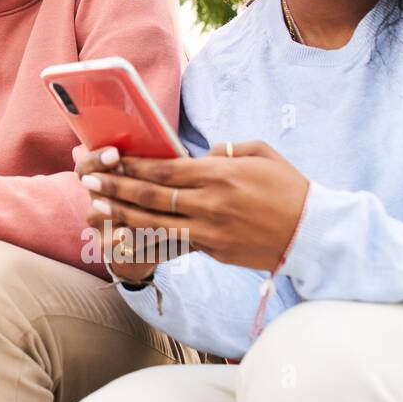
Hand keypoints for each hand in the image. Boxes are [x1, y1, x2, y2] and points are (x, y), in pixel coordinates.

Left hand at [79, 141, 309, 270]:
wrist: (315, 233)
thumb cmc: (289, 187)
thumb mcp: (260, 154)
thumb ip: (226, 150)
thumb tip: (201, 154)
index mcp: (219, 174)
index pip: (163, 168)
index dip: (131, 164)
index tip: (108, 159)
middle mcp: (210, 203)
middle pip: (151, 194)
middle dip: (115, 186)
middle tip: (87, 180)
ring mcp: (211, 231)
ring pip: (154, 223)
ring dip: (121, 214)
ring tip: (95, 206)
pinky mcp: (214, 251)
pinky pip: (174, 244)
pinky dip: (146, 239)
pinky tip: (124, 235)